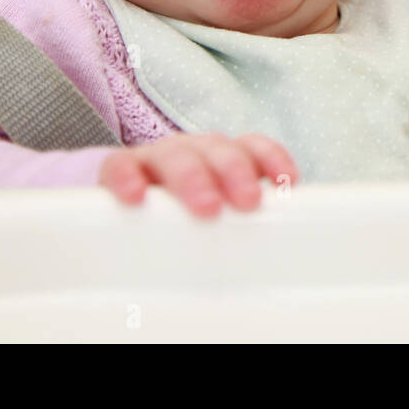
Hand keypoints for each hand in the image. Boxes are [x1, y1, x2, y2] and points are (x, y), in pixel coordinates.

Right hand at [99, 132, 298, 218]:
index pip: (251, 146)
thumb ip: (245, 228)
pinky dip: (128, 177)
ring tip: (206, 207)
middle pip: (216, 149)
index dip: (271, 158)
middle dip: (235, 171)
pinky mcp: (120, 170)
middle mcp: (192, 151)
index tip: (288, 182)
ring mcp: (156, 158)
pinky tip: (135, 197)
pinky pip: (120, 165)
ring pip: (174, 154)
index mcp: (221, 157)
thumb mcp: (218, 219)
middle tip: (248, 201)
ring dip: (193, 177)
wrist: (130, 206)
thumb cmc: (185, 218)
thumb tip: (280, 262)